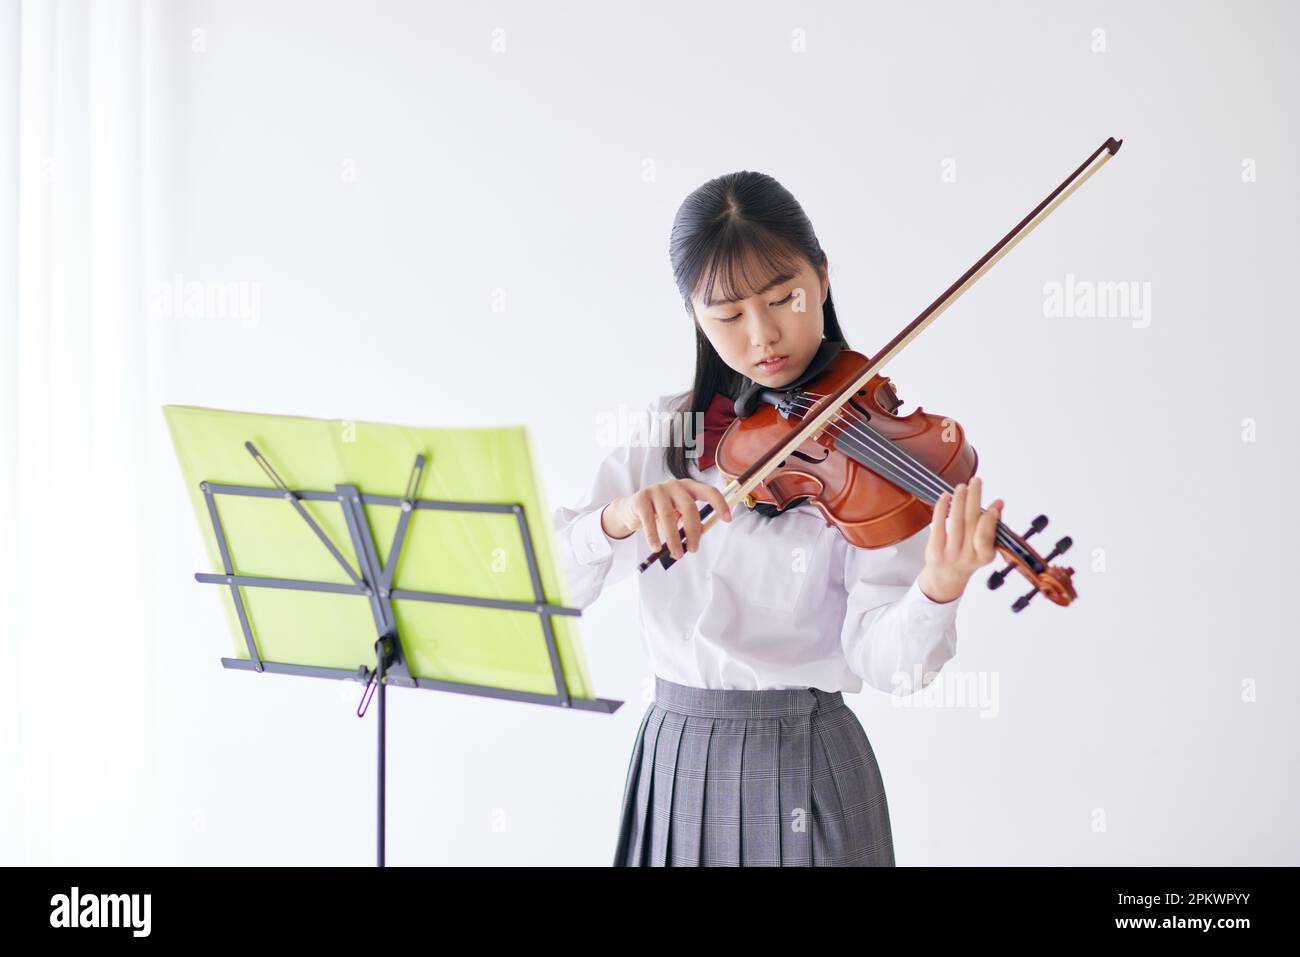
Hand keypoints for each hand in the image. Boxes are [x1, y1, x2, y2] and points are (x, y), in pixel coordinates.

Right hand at [602, 479, 732, 558]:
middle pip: (689, 507)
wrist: (631, 510)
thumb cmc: (660, 513)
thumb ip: (690, 522)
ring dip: (674, 539)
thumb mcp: (678, 517)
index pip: (708, 491)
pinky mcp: (641, 498)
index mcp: (688, 487)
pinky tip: (656, 548)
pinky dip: (653, 536)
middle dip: (693, 531)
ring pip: (668, 515)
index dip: (719, 504)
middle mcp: (674, 485)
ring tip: (676, 554)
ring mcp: (656, 489)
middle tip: (693, 549)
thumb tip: (699, 533)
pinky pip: (649, 519)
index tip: (727, 519)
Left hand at [916, 476, 1001, 602]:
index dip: (990, 519)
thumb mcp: (985, 547)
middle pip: (971, 524)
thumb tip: (999, 504)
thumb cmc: (968, 557)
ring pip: (955, 523)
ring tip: (962, 486)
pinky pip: (938, 526)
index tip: (994, 503)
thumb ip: (992, 526)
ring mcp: (949, 553)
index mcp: (984, 556)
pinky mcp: (934, 549)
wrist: (947, 578)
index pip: (986, 536)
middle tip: (976, 482)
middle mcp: (966, 556)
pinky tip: (945, 496)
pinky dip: (941, 509)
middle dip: (974, 499)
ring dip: (959, 501)